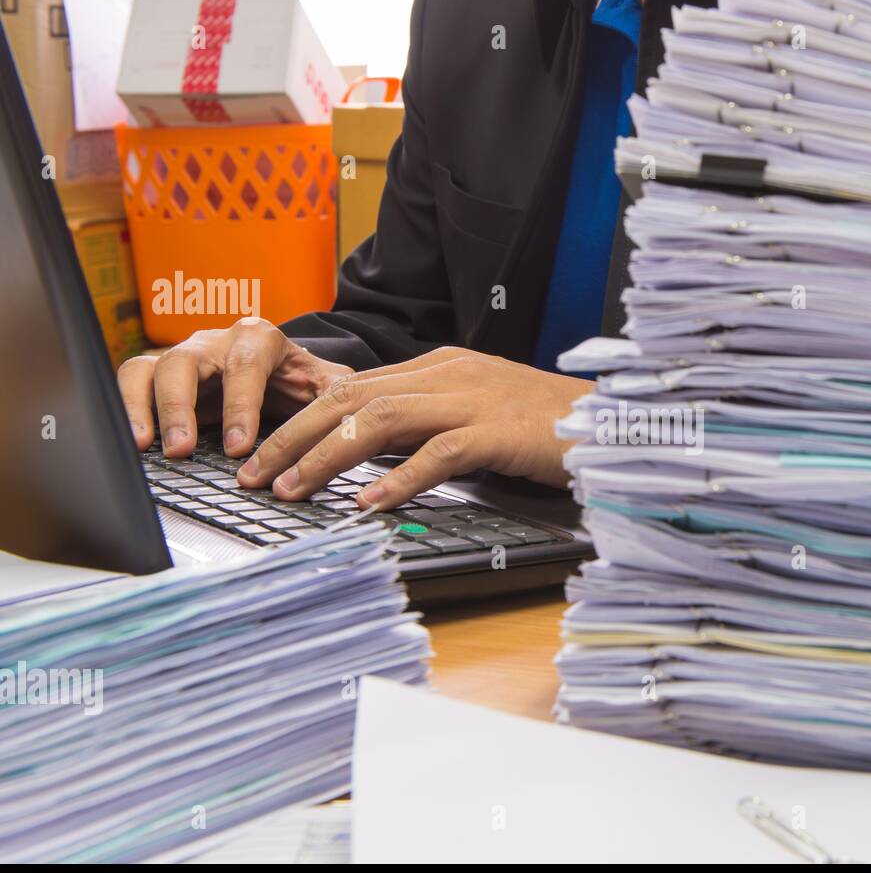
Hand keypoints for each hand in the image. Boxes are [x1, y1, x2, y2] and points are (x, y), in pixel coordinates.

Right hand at [116, 318, 352, 457]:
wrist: (286, 373)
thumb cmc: (304, 382)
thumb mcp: (330, 388)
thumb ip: (338, 400)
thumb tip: (350, 424)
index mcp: (261, 340)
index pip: (246, 364)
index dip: (240, 404)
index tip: (239, 447)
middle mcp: (216, 342)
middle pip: (186, 360)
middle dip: (180, 406)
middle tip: (183, 449)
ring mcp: (186, 357)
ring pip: (151, 367)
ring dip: (144, 407)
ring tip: (145, 446)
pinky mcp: (162, 375)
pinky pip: (133, 381)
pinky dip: (127, 407)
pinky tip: (133, 441)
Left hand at [235, 347, 592, 507]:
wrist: (615, 419)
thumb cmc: (550, 425)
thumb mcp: (480, 412)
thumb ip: (431, 421)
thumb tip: (374, 452)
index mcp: (441, 367)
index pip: (353, 387)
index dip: (301, 420)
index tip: (265, 454)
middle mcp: (449, 374)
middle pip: (350, 398)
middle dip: (294, 437)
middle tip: (253, 475)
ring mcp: (473, 399)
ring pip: (379, 421)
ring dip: (326, 457)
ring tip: (291, 491)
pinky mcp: (498, 431)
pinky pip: (436, 454)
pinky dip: (396, 479)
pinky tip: (368, 504)